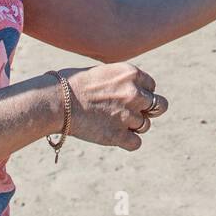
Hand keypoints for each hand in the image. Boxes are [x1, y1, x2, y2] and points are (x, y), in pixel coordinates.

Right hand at [52, 63, 167, 151]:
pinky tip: (116, 137)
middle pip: (159, 106)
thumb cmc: (72, 84)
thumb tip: (133, 91)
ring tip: (113, 122)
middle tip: (134, 113)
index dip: (141, 92)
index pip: (151, 86)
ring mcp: (127, 115)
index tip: (128, 97)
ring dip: (134, 126)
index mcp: (132, 74)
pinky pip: (136, 143)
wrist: (56, 101)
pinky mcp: (117, 135)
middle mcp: (134, 93)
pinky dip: (128, 142)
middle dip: (149, 110)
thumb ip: (122, 81)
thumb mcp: (103, 73)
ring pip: (145, 125)